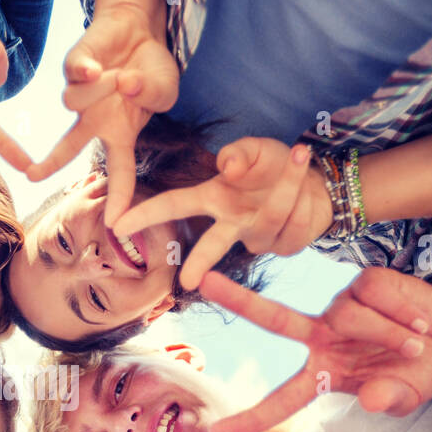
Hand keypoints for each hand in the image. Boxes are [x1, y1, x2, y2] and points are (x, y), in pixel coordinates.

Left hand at [28, 6, 179, 223]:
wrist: (139, 29)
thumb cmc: (153, 71)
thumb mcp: (166, 89)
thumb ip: (153, 95)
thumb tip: (127, 87)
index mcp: (120, 134)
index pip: (121, 173)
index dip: (121, 200)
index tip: (116, 225)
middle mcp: (94, 121)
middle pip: (66, 148)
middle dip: (50, 163)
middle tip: (32, 176)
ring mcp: (80, 96)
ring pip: (76, 102)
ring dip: (104, 88)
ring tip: (121, 75)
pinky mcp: (72, 68)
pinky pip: (75, 77)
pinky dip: (89, 73)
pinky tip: (99, 68)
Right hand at [114, 139, 331, 288]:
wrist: (313, 183)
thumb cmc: (272, 166)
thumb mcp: (256, 149)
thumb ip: (239, 153)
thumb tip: (227, 166)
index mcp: (213, 197)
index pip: (174, 205)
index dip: (145, 214)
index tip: (118, 225)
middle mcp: (230, 223)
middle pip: (211, 244)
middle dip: (200, 262)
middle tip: (188, 281)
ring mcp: (256, 238)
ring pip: (270, 217)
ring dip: (288, 183)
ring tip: (298, 153)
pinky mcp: (283, 246)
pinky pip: (295, 222)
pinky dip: (304, 193)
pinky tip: (306, 186)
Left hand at [204, 267, 431, 431]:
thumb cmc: (417, 371)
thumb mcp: (408, 395)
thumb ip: (391, 402)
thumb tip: (371, 401)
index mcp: (322, 374)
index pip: (281, 400)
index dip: (252, 419)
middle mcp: (321, 337)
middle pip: (274, 319)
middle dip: (240, 301)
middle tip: (204, 282)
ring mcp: (340, 307)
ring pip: (352, 317)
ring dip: (390, 334)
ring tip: (417, 343)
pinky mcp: (363, 281)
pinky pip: (375, 294)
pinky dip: (403, 310)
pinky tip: (419, 320)